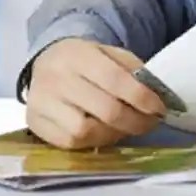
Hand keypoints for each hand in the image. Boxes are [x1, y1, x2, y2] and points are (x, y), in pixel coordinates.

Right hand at [24, 38, 166, 149]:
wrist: (46, 62)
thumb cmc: (85, 59)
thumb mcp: (110, 53)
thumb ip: (133, 70)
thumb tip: (158, 96)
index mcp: (78, 55)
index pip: (115, 79)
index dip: (141, 97)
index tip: (160, 108)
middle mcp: (56, 78)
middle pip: (105, 109)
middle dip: (135, 121)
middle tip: (150, 123)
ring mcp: (42, 103)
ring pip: (86, 131)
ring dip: (114, 134)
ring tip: (126, 127)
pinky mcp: (34, 123)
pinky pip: (69, 143)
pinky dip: (93, 141)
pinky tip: (104, 133)